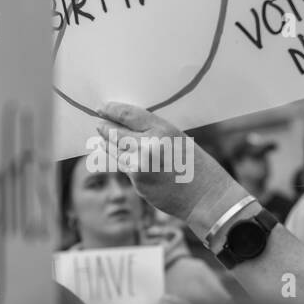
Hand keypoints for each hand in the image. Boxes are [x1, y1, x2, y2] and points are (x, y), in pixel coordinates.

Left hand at [94, 102, 244, 236]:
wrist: (205, 196)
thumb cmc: (194, 165)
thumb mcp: (177, 139)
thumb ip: (153, 132)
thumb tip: (125, 127)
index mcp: (163, 129)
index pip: (129, 115)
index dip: (112, 110)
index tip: (101, 108)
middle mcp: (149, 145)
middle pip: (116, 133)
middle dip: (105, 128)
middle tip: (98, 124)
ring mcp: (141, 164)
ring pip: (115, 150)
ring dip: (106, 144)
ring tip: (101, 138)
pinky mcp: (137, 180)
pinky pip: (123, 166)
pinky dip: (117, 159)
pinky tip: (113, 154)